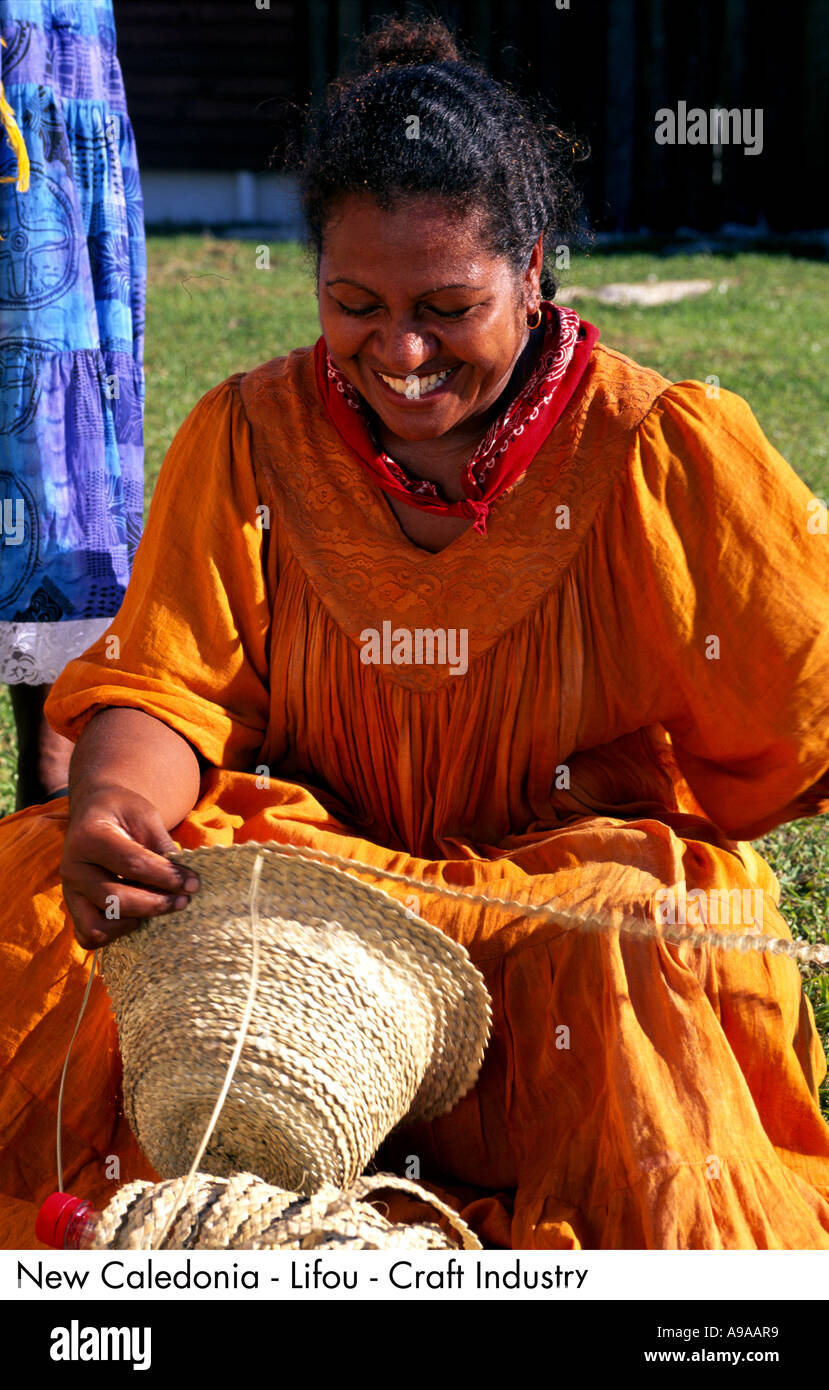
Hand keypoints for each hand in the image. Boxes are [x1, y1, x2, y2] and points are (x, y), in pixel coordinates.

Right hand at [60, 784, 199, 949]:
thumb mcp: (146, 817)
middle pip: (116, 900)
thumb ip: (162, 846)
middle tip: (184, 900)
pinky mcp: (73, 909)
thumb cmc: (123, 812)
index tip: (193, 884)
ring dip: (134, 923)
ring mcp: (69, 892)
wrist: (95, 812)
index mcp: (90, 837)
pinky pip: (89, 937)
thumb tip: (185, 880)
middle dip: (156, 904)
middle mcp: (73, 868)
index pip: (132, 864)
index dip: (166, 877)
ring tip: (158, 908)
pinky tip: (137, 917)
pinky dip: (114, 934)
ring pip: (98, 927)